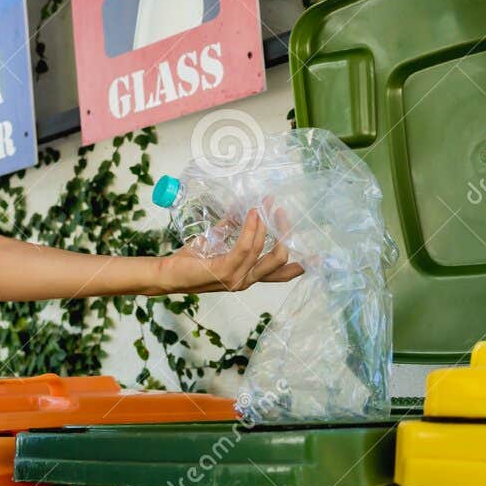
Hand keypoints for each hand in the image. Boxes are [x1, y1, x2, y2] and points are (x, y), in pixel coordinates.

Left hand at [156, 209, 303, 294]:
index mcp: (248, 276)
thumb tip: (245, 208)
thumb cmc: (191, 260)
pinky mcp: (224, 271)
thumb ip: (233, 229)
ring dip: (265, 224)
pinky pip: (245, 247)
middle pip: (280, 261)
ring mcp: (236, 278)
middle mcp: (246, 280)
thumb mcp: (217, 242)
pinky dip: (251, 228)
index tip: (317, 255)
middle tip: (280, 211)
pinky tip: (250, 213)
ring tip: (263, 205)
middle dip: (284, 233)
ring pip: (263, 250)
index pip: (281, 275)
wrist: (167, 274)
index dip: (301, 266)